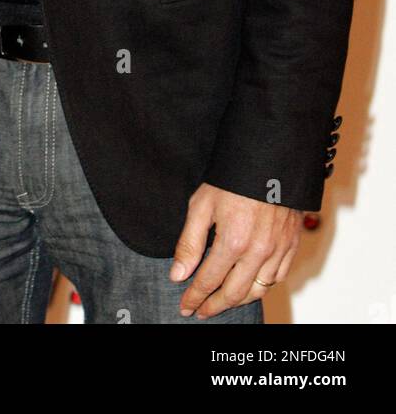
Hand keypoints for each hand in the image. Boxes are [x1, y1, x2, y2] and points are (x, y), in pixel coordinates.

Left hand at [169, 183, 303, 317]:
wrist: (269, 158)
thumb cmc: (232, 178)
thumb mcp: (201, 205)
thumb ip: (190, 243)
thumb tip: (178, 274)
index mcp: (233, 241)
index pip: (209, 281)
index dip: (195, 296)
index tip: (185, 305)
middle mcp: (258, 251)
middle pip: (234, 293)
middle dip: (214, 306)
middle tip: (201, 311)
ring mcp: (278, 250)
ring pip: (258, 290)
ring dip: (238, 300)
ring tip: (222, 301)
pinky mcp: (291, 244)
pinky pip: (278, 277)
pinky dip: (262, 287)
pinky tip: (250, 286)